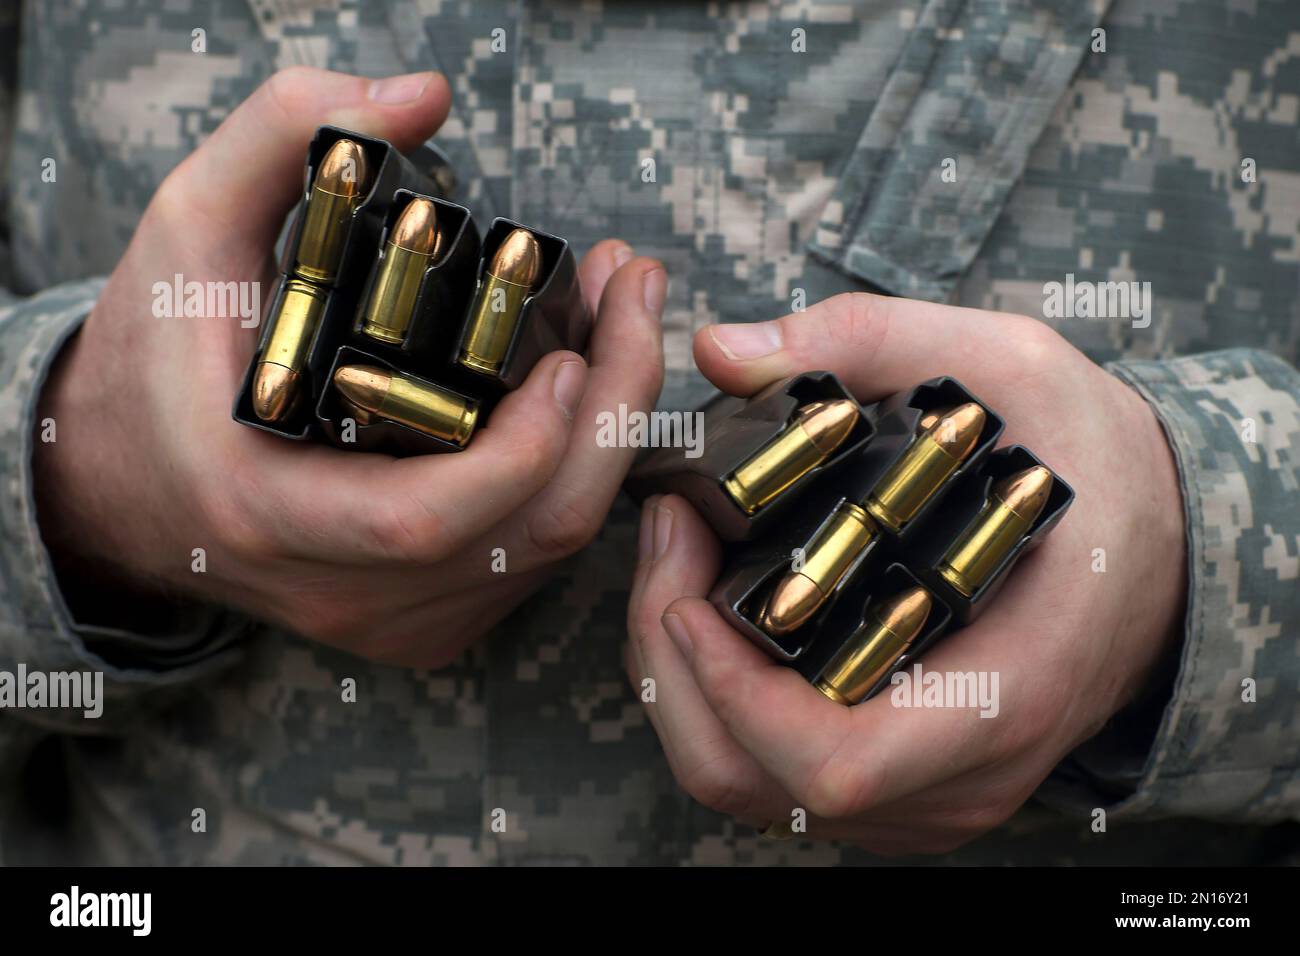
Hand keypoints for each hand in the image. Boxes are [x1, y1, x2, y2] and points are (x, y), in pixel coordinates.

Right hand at [34, 67, 665, 667]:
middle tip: (633, 297)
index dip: (523, 445)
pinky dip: (574, 470)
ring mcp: (394, 620)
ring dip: (606, 431)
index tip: (568, 349)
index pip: (425, 519)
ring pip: (549, 548)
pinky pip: (532, 554)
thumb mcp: (189, 229)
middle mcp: (342, 587)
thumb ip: (286, 138)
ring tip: (614, 320)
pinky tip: (576, 386)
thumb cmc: (158, 360)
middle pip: (530, 534)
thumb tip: (420, 96)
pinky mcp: (426, 621)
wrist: (124, 483)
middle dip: (611, 413)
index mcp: (268, 512)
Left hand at [626, 292, 1185, 852]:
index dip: (733, 693)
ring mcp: (928, 791)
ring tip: (679, 563)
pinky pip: (772, 775)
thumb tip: (722, 350)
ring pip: (749, 786)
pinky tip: (711, 608)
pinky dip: (713, 700)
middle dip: (675, 669)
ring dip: (681, 681)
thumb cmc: (1090, 463)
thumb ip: (866, 342)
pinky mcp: (902, 782)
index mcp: (1003, 693)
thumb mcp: (1008, 366)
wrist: (1160, 546)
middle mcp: (959, 772)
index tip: (688, 590)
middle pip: (760, 783)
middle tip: (668, 542)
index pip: (838, 763)